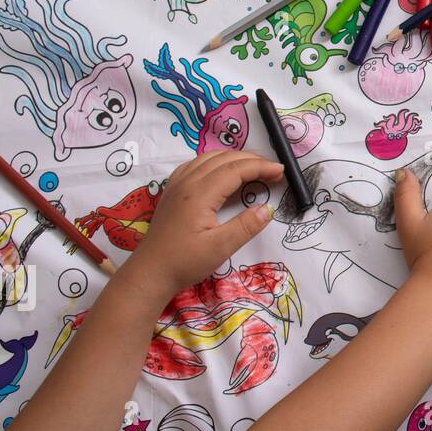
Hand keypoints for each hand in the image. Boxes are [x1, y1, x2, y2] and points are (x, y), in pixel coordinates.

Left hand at [117, 151, 285, 305]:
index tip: (281, 172)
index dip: (261, 167)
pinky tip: (222, 172)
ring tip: (254, 169)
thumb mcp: (220, 248)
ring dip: (234, 158)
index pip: (236, 169)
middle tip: (273, 171)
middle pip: (224, 158)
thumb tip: (268, 208)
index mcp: (200, 193)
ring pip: (209, 157)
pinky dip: (216, 162)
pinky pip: (196, 164)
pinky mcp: (172, 191)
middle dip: (252, 160)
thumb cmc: (184, 262)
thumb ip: (246, 226)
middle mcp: (188, 182)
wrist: (149, 272)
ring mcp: (177, 184)